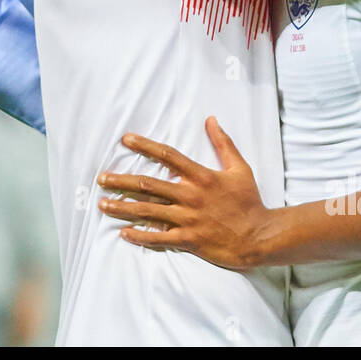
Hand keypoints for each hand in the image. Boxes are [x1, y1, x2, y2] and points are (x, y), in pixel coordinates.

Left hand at [96, 117, 270, 270]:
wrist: (259, 236)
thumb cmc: (249, 201)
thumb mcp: (239, 168)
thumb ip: (223, 143)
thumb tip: (211, 119)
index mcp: (201, 176)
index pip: (168, 155)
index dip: (145, 145)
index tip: (125, 139)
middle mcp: (190, 196)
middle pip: (149, 185)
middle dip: (122, 181)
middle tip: (101, 178)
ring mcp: (188, 219)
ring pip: (148, 211)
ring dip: (123, 208)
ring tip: (103, 204)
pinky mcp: (189, 240)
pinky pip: (159, 238)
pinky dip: (140, 236)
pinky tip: (123, 233)